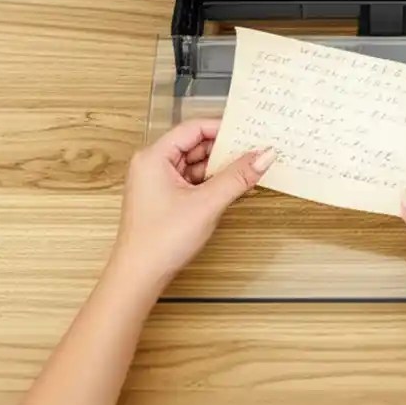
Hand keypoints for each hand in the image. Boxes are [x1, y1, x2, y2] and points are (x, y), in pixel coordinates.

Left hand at [108, 119, 275, 292]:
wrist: (140, 276)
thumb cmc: (160, 240)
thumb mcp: (207, 203)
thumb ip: (238, 176)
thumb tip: (265, 155)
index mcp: (154, 157)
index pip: (193, 129)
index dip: (223, 128)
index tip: (249, 132)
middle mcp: (152, 165)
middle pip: (195, 145)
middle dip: (225, 150)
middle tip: (255, 152)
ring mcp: (157, 182)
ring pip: (196, 164)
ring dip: (220, 168)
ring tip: (248, 170)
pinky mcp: (165, 198)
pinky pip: (193, 180)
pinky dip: (212, 182)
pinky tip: (232, 187)